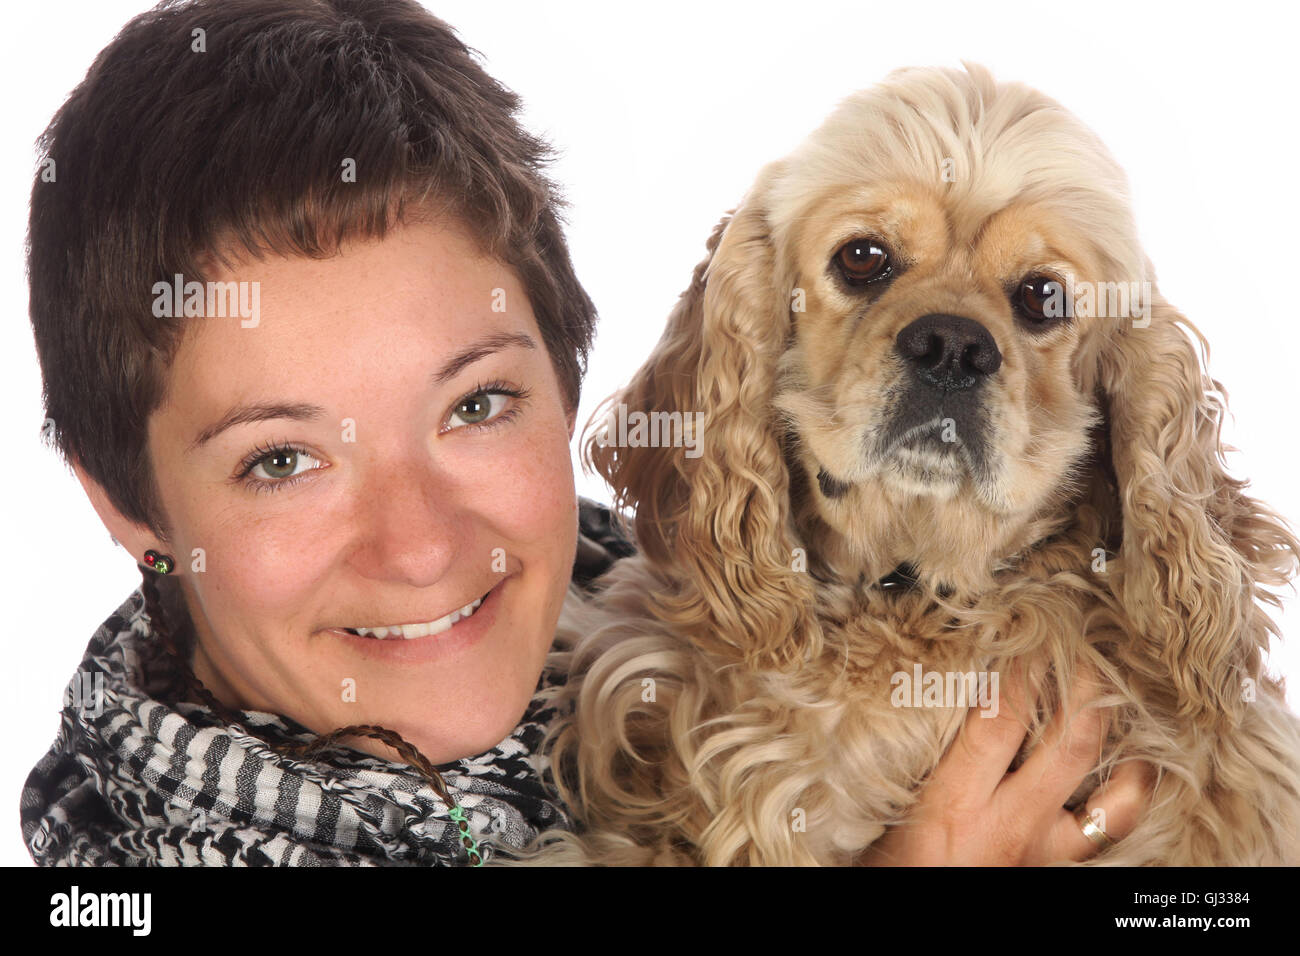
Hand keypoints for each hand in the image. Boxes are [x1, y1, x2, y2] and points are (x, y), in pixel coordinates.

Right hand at [859, 658, 1152, 864]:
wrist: (911, 929)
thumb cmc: (889, 866)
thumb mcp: (890, 803)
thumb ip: (915, 753)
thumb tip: (924, 689)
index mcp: (955, 804)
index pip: (1002, 720)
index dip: (1022, 671)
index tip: (1028, 633)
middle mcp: (1011, 828)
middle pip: (1071, 744)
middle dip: (1086, 687)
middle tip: (1085, 648)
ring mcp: (1046, 854)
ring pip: (1116, 800)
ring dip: (1128, 749)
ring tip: (1121, 710)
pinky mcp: (1060, 872)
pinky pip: (1114, 835)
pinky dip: (1129, 798)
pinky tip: (1130, 772)